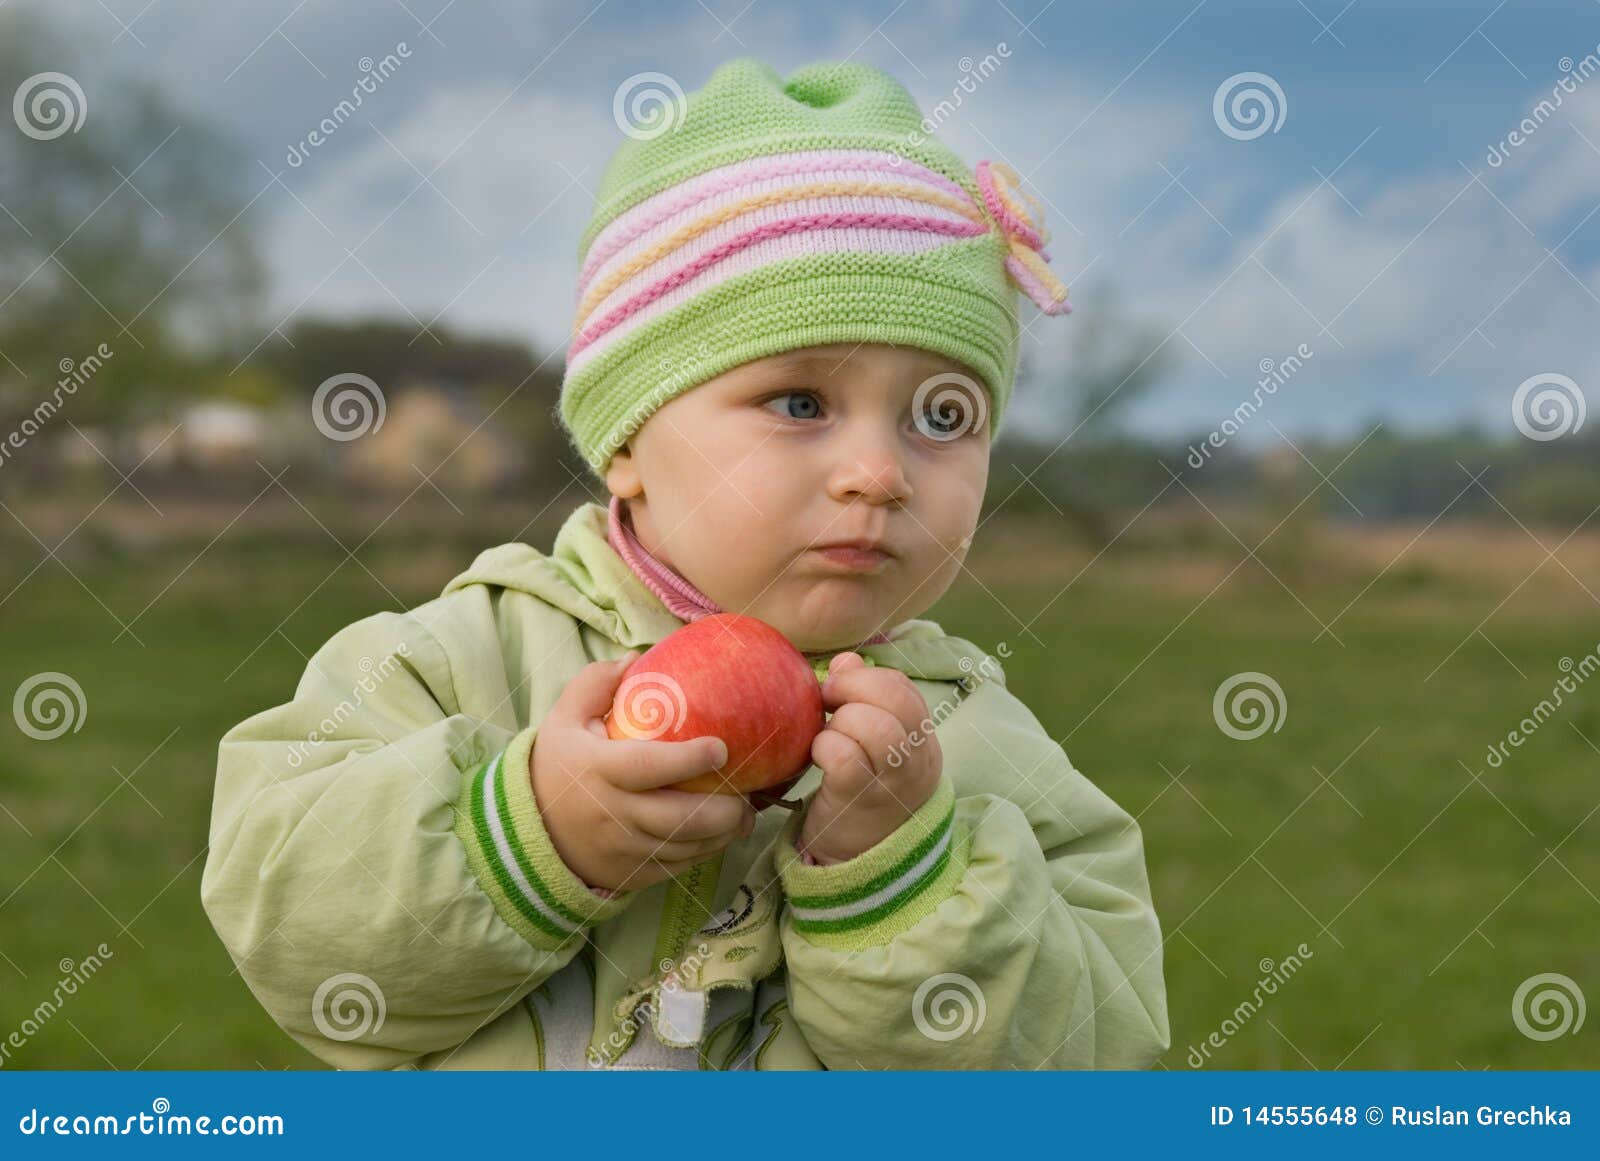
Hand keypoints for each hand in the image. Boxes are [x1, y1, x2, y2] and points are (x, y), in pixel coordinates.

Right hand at [530, 651, 756, 892]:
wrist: (532, 827)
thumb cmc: (560, 763)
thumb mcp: (565, 718)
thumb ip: (595, 684)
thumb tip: (636, 659)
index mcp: (598, 769)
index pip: (648, 766)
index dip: (688, 760)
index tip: (722, 748)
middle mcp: (612, 813)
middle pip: (678, 819)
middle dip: (723, 811)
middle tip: (747, 795)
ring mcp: (622, 848)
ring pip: (683, 847)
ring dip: (723, 835)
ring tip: (746, 816)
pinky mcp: (630, 873)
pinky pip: (676, 866)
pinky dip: (705, 853)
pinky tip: (723, 835)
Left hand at [798, 652, 941, 864]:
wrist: (861, 864)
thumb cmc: (861, 793)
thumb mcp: (872, 745)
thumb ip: (862, 697)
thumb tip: (845, 660)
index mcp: (922, 739)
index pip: (902, 687)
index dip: (865, 677)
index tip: (837, 688)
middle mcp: (917, 758)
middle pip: (893, 698)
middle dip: (850, 689)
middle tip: (826, 703)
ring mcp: (893, 781)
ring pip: (873, 725)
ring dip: (839, 722)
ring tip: (826, 737)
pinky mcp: (861, 800)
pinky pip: (844, 756)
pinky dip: (824, 747)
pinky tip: (818, 758)